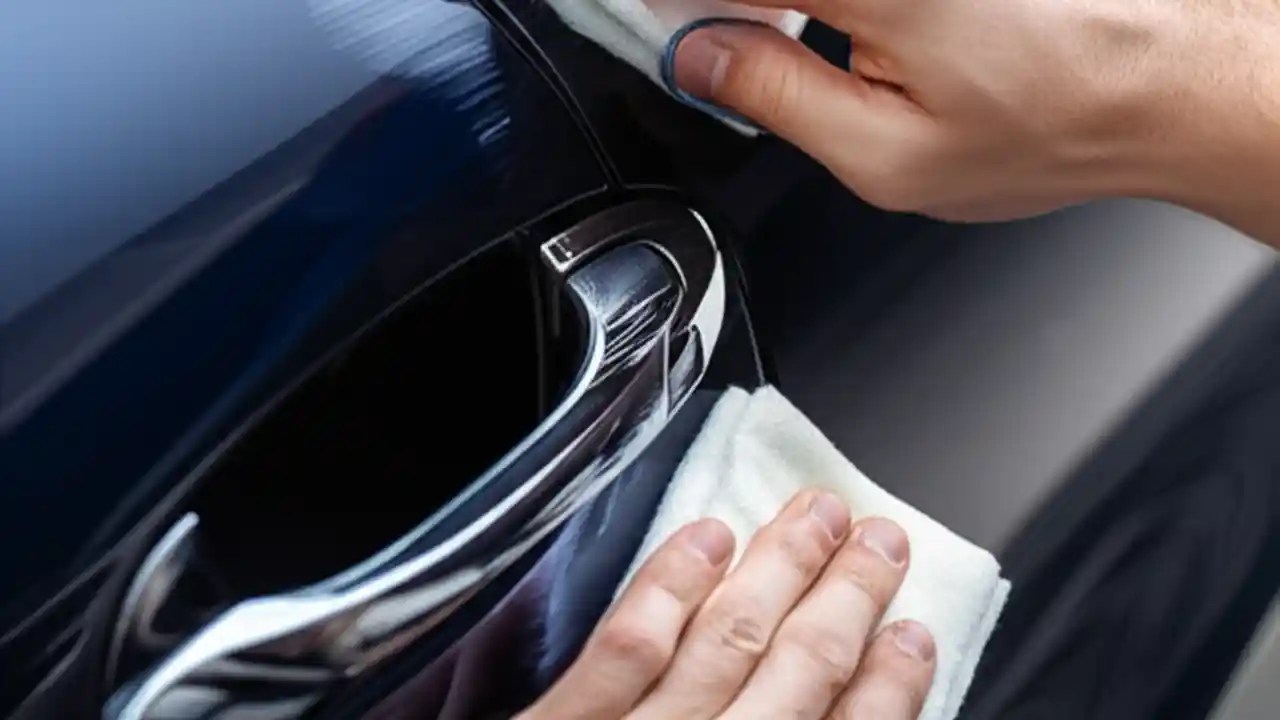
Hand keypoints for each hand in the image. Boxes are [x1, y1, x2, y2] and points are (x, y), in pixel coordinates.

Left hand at [518, 490, 934, 718]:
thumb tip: (837, 716)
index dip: (890, 688)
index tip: (913, 635)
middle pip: (798, 676)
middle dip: (848, 601)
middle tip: (881, 540)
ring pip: (726, 643)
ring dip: (780, 570)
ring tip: (819, 515)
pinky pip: (626, 647)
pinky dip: (671, 586)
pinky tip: (708, 539)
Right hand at [668, 0, 1279, 239]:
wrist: (1158, 83)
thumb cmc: (1048, 124)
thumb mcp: (886, 155)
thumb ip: (773, 96)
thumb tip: (695, 56)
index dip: (670, 4)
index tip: (649, 28)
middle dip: (721, 7)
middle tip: (709, 44)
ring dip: (774, 7)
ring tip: (774, 39)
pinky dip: (821, 5)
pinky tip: (825, 23)